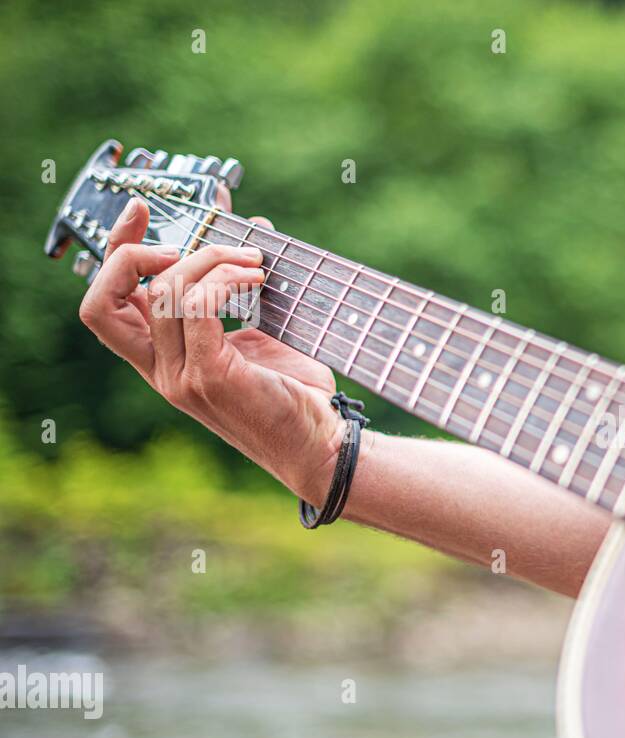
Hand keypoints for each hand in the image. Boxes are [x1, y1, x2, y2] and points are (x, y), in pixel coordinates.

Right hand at [78, 195, 343, 503]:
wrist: (324, 445)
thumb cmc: (297, 392)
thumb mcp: (264, 330)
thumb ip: (244, 286)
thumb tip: (253, 227)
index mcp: (163, 359)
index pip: (108, 301)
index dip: (114, 249)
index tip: (140, 208)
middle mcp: (161, 370)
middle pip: (103, 299)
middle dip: (131, 252)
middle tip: (189, 238)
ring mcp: (180, 376)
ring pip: (163, 292)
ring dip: (211, 260)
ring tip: (254, 261)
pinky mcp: (208, 375)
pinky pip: (196, 306)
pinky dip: (224, 280)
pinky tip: (256, 280)